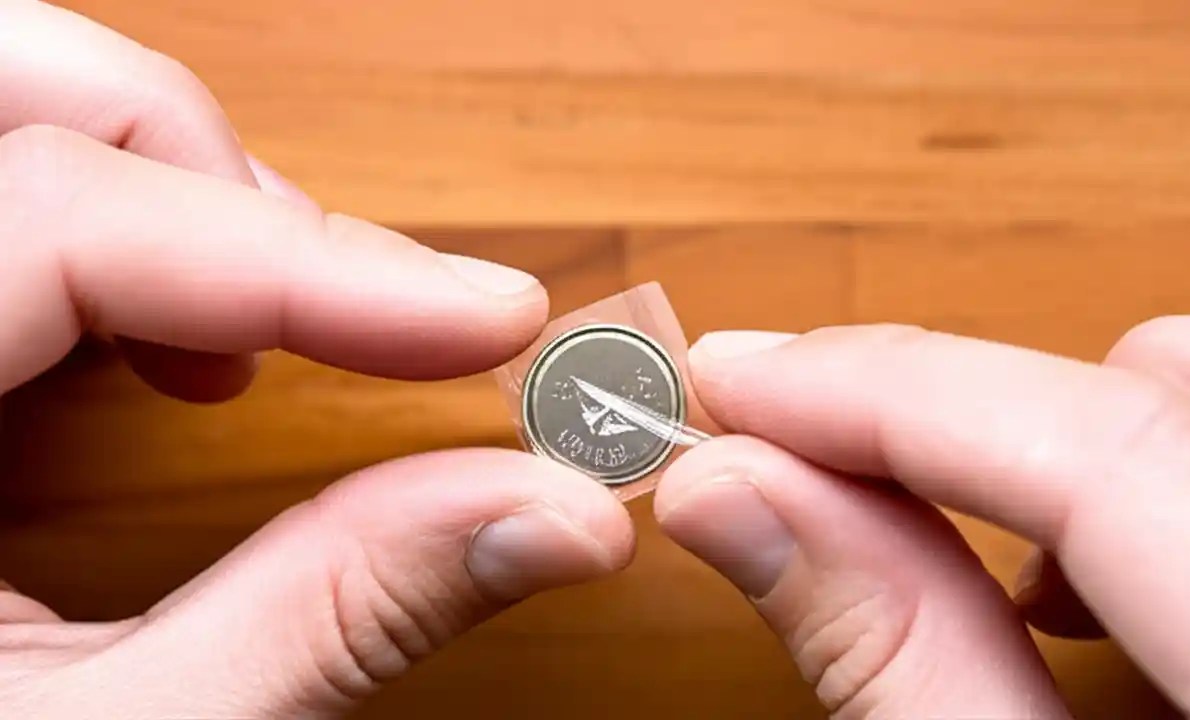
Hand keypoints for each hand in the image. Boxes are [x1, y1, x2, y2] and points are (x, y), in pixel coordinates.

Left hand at [0, 3, 631, 716]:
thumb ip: (328, 618)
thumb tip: (546, 516)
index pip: (55, 223)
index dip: (301, 258)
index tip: (483, 317)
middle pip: (1, 99)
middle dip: (195, 161)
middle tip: (326, 298)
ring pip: (12, 129)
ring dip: (168, 187)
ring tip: (253, 336)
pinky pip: (20, 222)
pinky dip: (128, 248)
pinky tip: (181, 363)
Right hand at [658, 314, 1189, 716]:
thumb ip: (896, 671)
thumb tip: (735, 492)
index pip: (1119, 457)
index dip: (900, 399)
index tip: (743, 387)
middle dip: (1013, 395)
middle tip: (849, 458)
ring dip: (1108, 435)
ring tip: (1014, 577)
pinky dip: (1184, 481)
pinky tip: (1104, 596)